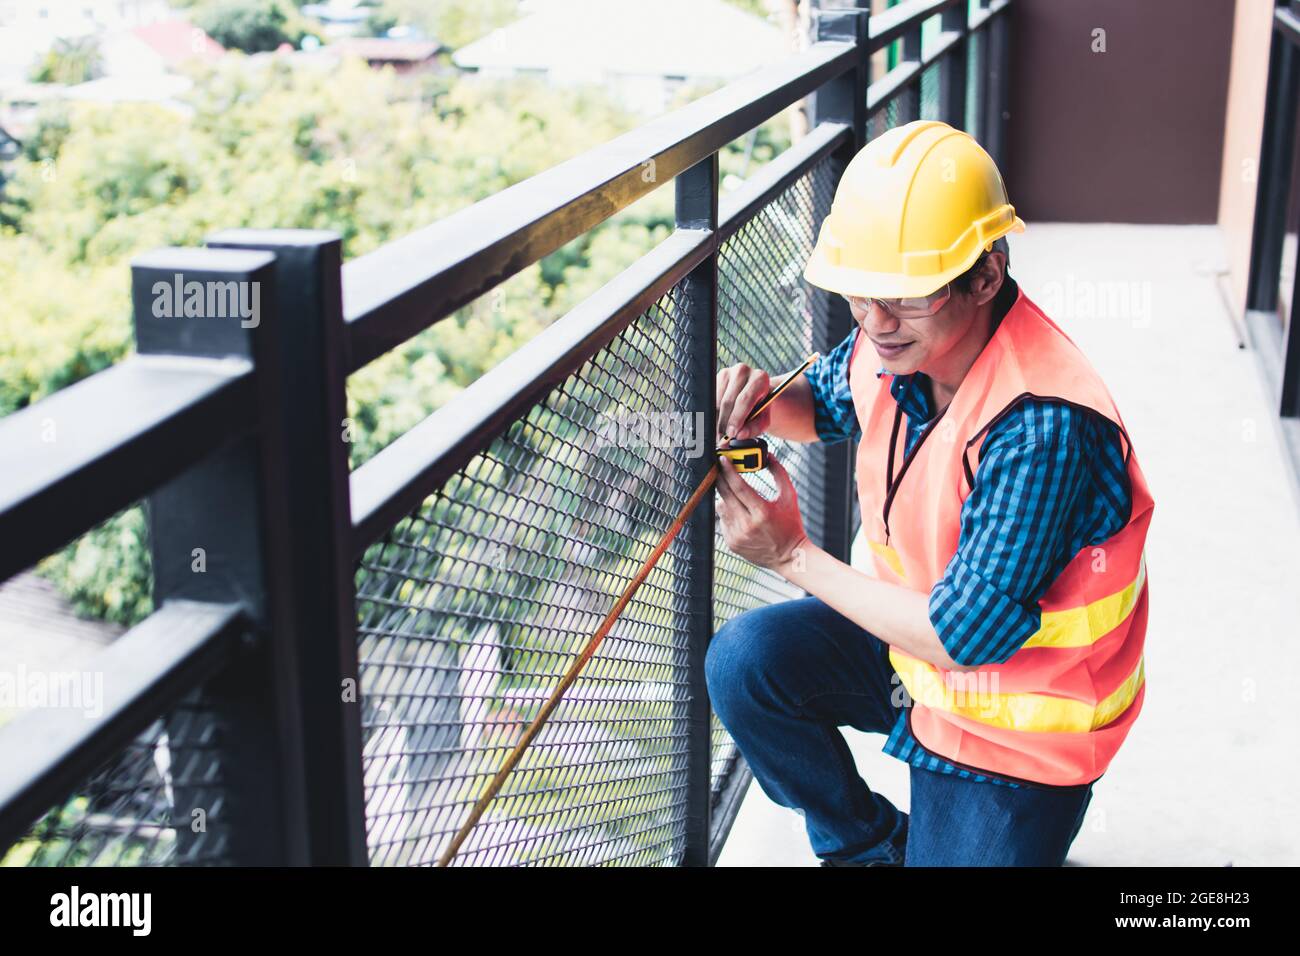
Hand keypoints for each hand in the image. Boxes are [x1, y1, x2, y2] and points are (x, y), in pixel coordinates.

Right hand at [715, 363, 770, 440]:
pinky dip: (711, 414)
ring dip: (716, 420)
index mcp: (759, 379)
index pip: (744, 400)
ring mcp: (727, 372)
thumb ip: (754, 428)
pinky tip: (716, 422)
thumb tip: (740, 434)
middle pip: (727, 401)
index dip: (736, 418)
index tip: (731, 434)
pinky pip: (709, 399)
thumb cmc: (760, 407)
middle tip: (722, 439)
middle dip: (723, 423)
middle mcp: (743, 372)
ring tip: (719, 433)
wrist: (757, 394)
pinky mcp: (716, 377)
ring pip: (716, 401)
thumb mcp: (763, 419)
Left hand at [715, 452, 810, 572]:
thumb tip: (768, 455)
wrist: (789, 556)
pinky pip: (722, 521)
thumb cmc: (791, 525)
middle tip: (720, 469)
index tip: (723, 460)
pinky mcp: (732, 543)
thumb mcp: (789, 497)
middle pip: (725, 495)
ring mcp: (738, 536)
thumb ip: (779, 473)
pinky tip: (738, 512)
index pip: (739, 487)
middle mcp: (747, 525)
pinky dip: (727, 513)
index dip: (729, 471)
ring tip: (735, 495)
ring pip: (721, 508)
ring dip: (725, 497)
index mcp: (762, 512)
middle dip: (721, 479)